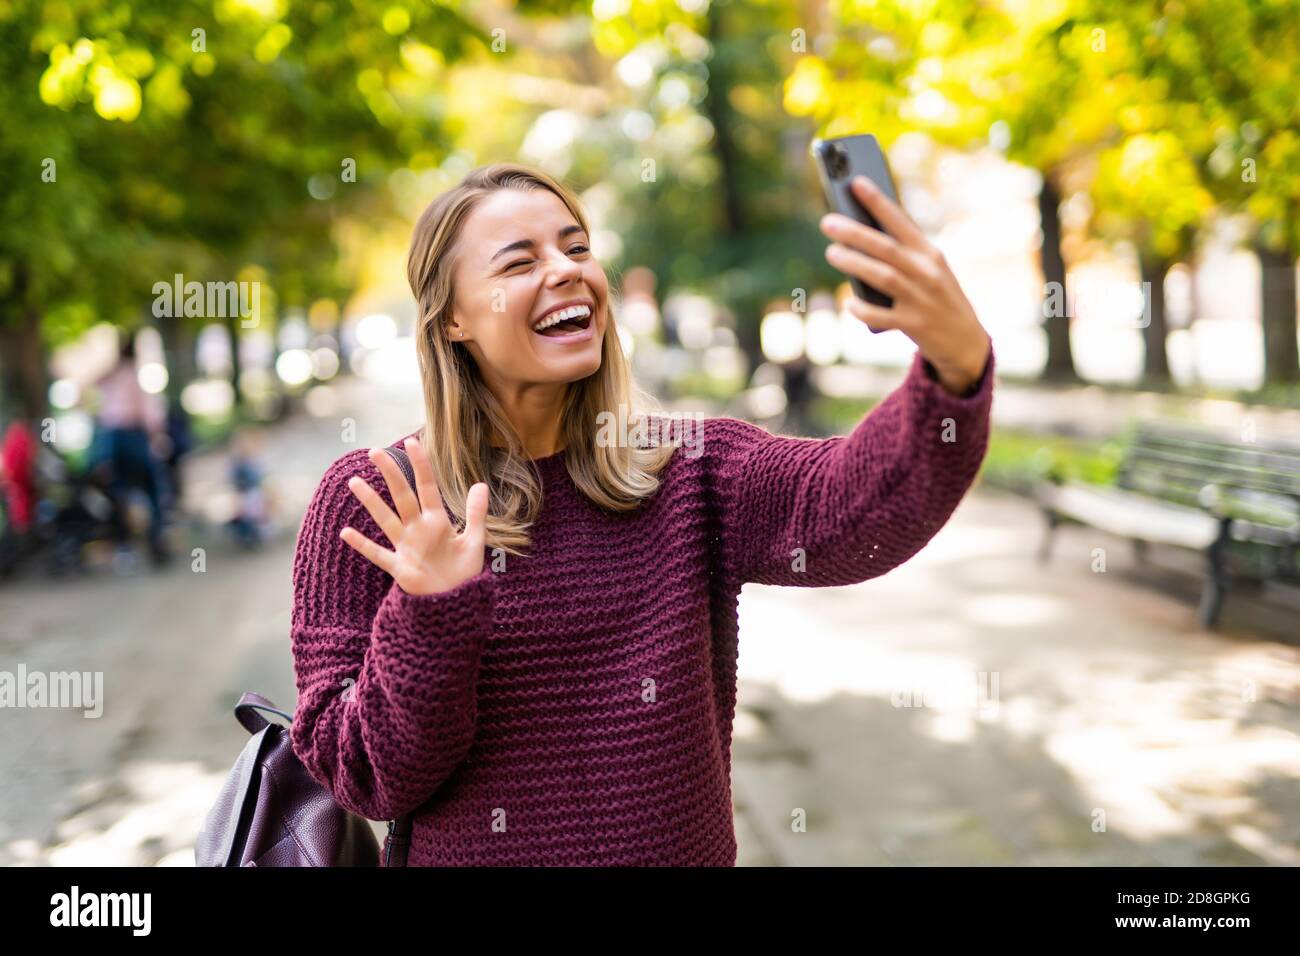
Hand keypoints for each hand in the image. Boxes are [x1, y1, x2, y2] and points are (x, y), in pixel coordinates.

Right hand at [339, 436, 489, 595]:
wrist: (456, 602)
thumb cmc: (464, 572)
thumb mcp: (475, 541)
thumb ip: (476, 514)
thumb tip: (480, 484)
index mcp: (438, 521)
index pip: (427, 487)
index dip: (421, 465)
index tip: (412, 442)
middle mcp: (418, 529)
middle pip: (402, 496)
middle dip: (391, 474)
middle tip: (375, 451)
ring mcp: (406, 547)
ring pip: (386, 519)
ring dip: (371, 502)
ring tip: (354, 482)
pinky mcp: (399, 568)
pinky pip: (378, 554)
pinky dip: (363, 545)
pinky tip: (346, 532)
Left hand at [820, 175, 990, 394]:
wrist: (966, 341)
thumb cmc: (938, 298)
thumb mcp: (929, 271)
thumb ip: (901, 255)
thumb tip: (858, 238)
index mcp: (931, 253)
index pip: (900, 221)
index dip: (878, 202)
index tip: (855, 183)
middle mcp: (927, 272)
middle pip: (886, 247)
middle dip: (855, 232)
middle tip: (827, 222)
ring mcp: (921, 299)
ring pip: (882, 276)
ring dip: (854, 263)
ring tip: (831, 252)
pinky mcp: (914, 325)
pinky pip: (881, 315)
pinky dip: (862, 308)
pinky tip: (848, 301)